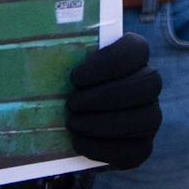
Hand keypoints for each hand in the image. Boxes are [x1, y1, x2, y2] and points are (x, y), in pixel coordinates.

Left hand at [64, 35, 160, 169]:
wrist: (70, 127)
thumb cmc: (65, 90)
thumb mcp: (59, 67)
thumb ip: (56, 55)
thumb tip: (37, 37)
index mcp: (133, 58)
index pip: (137, 49)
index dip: (110, 61)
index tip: (75, 78)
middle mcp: (149, 85)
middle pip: (148, 83)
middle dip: (106, 96)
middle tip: (71, 104)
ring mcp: (150, 117)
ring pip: (147, 118)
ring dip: (105, 122)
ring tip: (72, 124)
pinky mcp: (142, 147)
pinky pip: (135, 151)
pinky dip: (104, 148)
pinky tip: (79, 143)